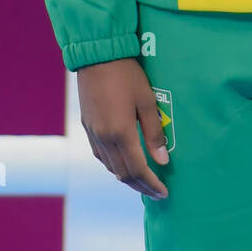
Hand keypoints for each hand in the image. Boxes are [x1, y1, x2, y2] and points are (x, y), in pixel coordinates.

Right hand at [77, 57, 169, 200]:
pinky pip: (101, 155)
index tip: (164, 193)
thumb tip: (162, 161)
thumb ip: (154, 133)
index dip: (151, 184)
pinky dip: (114, 165)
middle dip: (140, 186)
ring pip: (110, 167)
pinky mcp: (88, 127)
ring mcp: (93, 134)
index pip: (137, 169)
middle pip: (122, 174)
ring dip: (127, 178)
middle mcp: (104, 138)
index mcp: (121, 133)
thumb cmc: (127, 75)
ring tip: (143, 181)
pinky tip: (123, 163)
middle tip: (156, 192)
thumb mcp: (147, 101)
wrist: (97, 57)